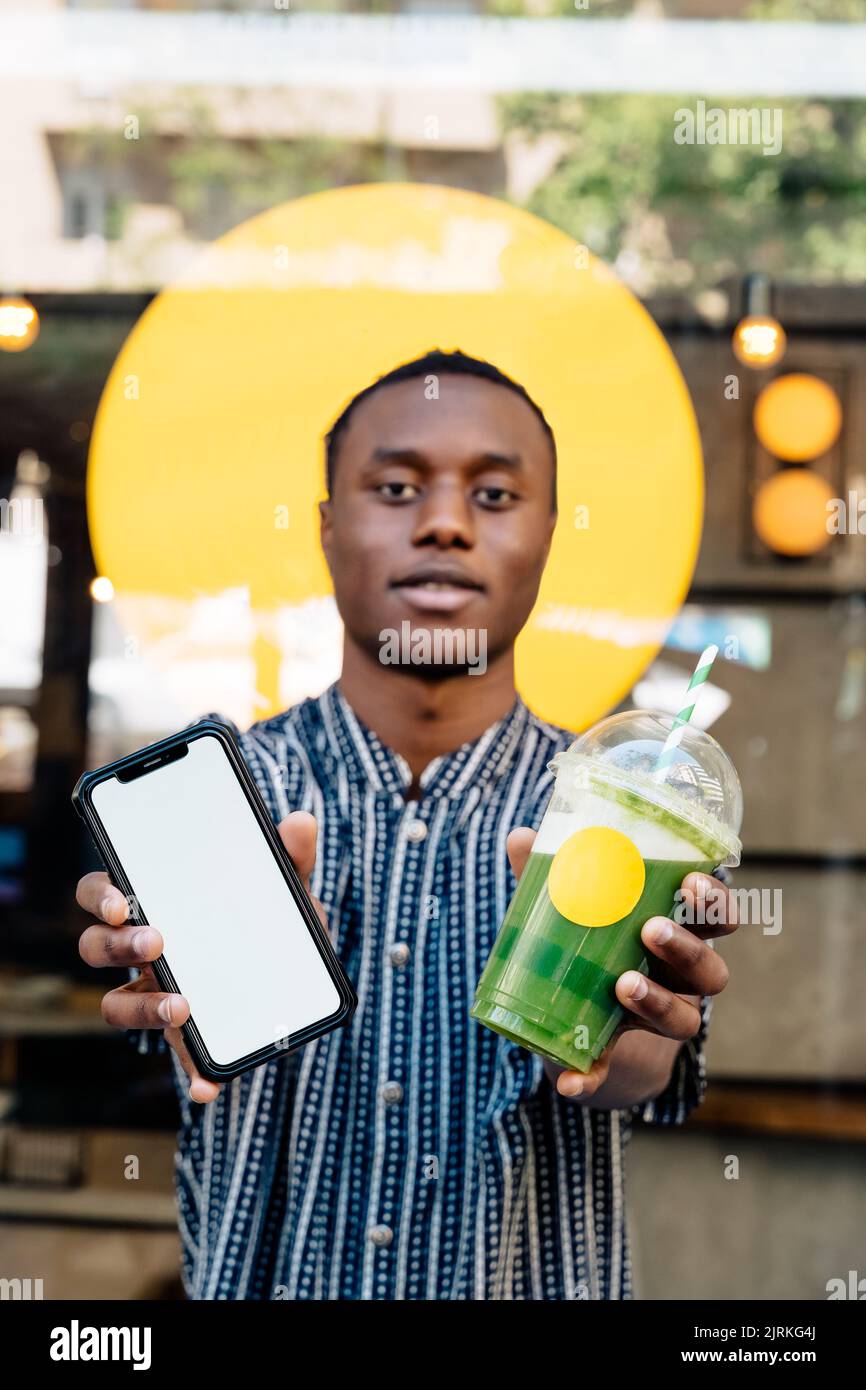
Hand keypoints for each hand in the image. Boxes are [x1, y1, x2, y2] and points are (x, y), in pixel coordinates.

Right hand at [77, 811, 328, 1104]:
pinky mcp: (185, 1033)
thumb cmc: (269, 915)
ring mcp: (157, 992)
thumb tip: (302, 823)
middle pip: (97, 947)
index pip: (100, 892)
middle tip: (157, 942)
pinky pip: (175, 1055)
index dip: (99, 895)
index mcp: (153, 903)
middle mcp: (142, 949)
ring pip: (117, 1005)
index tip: (122, 900)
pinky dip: (190, 1072)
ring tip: (181, 1008)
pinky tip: (207, 1086)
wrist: (296, 969)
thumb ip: (291, 855)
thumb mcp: (284, 885)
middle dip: (118, 945)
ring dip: (141, 1008)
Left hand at [506, 828, 737, 1101]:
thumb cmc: (587, 940)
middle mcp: (681, 980)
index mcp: (679, 931)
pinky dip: (590, 1076)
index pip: (717, 916)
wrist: (572, 1018)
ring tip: (624, 984)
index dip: (715, 902)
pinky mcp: (619, 1056)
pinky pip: (611, 1070)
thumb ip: (553, 873)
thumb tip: (521, 836)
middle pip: (711, 969)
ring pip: (683, 1020)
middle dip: (686, 948)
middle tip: (651, 929)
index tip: (690, 883)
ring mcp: (657, 1019)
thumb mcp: (571, 905)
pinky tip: (570, 1080)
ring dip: (657, 1002)